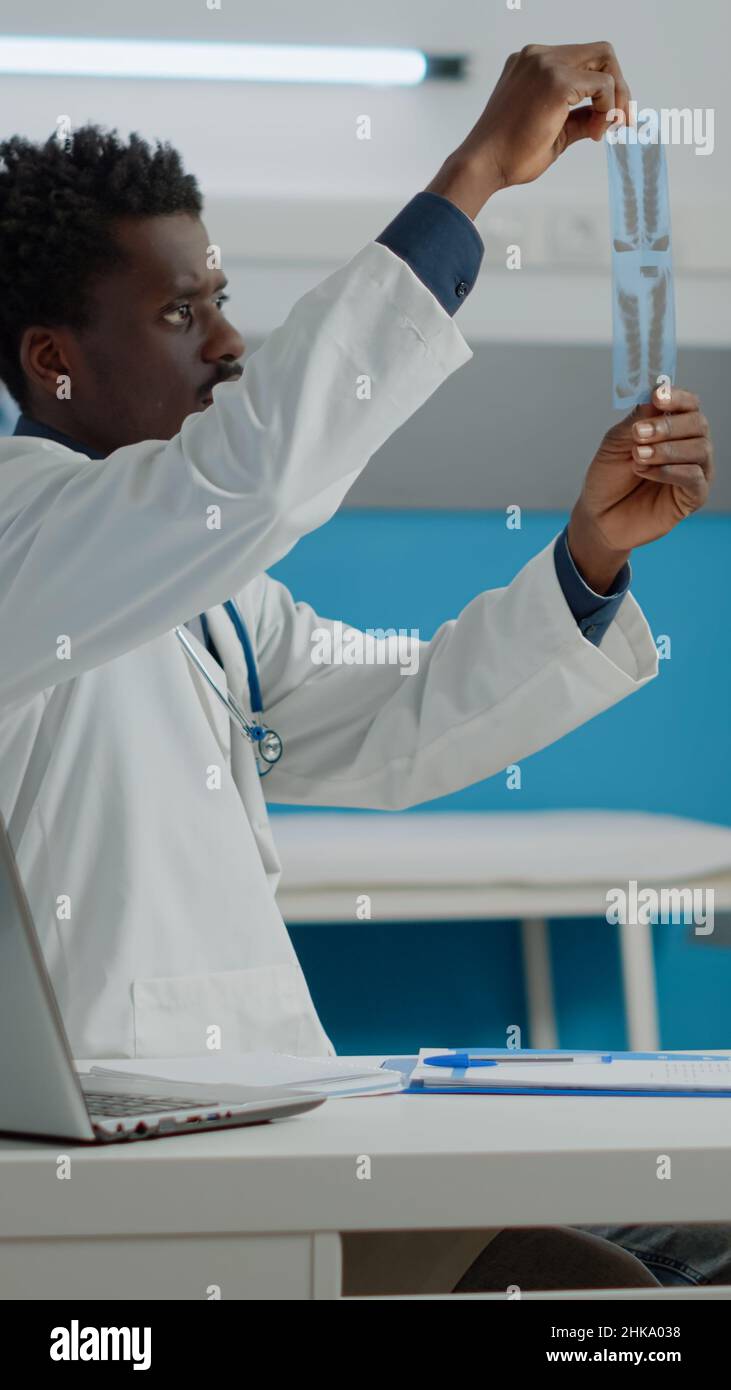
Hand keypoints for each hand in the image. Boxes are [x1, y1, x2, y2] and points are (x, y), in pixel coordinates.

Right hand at [425, 42, 631, 217]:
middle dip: (619, 86)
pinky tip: (594, 134)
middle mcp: (538, 56)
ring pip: (606, 62)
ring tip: (602, 132)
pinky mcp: (556, 81)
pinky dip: (608, 109)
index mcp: (532, 63)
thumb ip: (579, 116)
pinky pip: (603, 85)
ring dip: (617, 97)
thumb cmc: (510, 155)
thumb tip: (607, 115)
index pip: (583, 61)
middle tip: (621, 122)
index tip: (605, 123)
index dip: (604, 89)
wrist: (482, 166)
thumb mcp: (553, 130)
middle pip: (600, 53)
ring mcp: (546, 64)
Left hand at [568, 387, 713, 592]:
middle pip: (698, 423)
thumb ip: (637, 418)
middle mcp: (690, 446)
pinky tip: (644, 472)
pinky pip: (694, 477)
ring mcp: (695, 471)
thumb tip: (656, 391)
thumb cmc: (609, 478)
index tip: (657, 397)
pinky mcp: (693, 497)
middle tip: (638, 434)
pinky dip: (669, 471)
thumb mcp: (616, 443)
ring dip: (666, 450)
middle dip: (667, 426)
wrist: (599, 516)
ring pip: (699, 449)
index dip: (676, 397)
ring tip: (636, 456)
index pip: (688, 404)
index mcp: (673, 428)